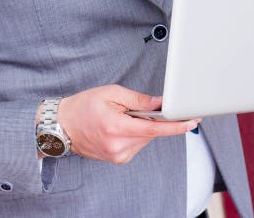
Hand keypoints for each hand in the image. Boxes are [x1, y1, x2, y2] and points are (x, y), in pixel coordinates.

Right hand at [51, 85, 200, 163]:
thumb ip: (139, 100)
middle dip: (149, 118)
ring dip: (141, 126)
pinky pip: (137, 144)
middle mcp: (119, 146)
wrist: (62, 126)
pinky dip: (135, 133)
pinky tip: (119, 127)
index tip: (191, 120)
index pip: (154, 129)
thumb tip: (160, 104)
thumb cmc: (83, 106)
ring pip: (145, 138)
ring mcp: (118, 156)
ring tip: (120, 117)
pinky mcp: (118, 159)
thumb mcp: (111, 94)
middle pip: (151, 132)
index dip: (176, 125)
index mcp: (117, 128)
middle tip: (131, 108)